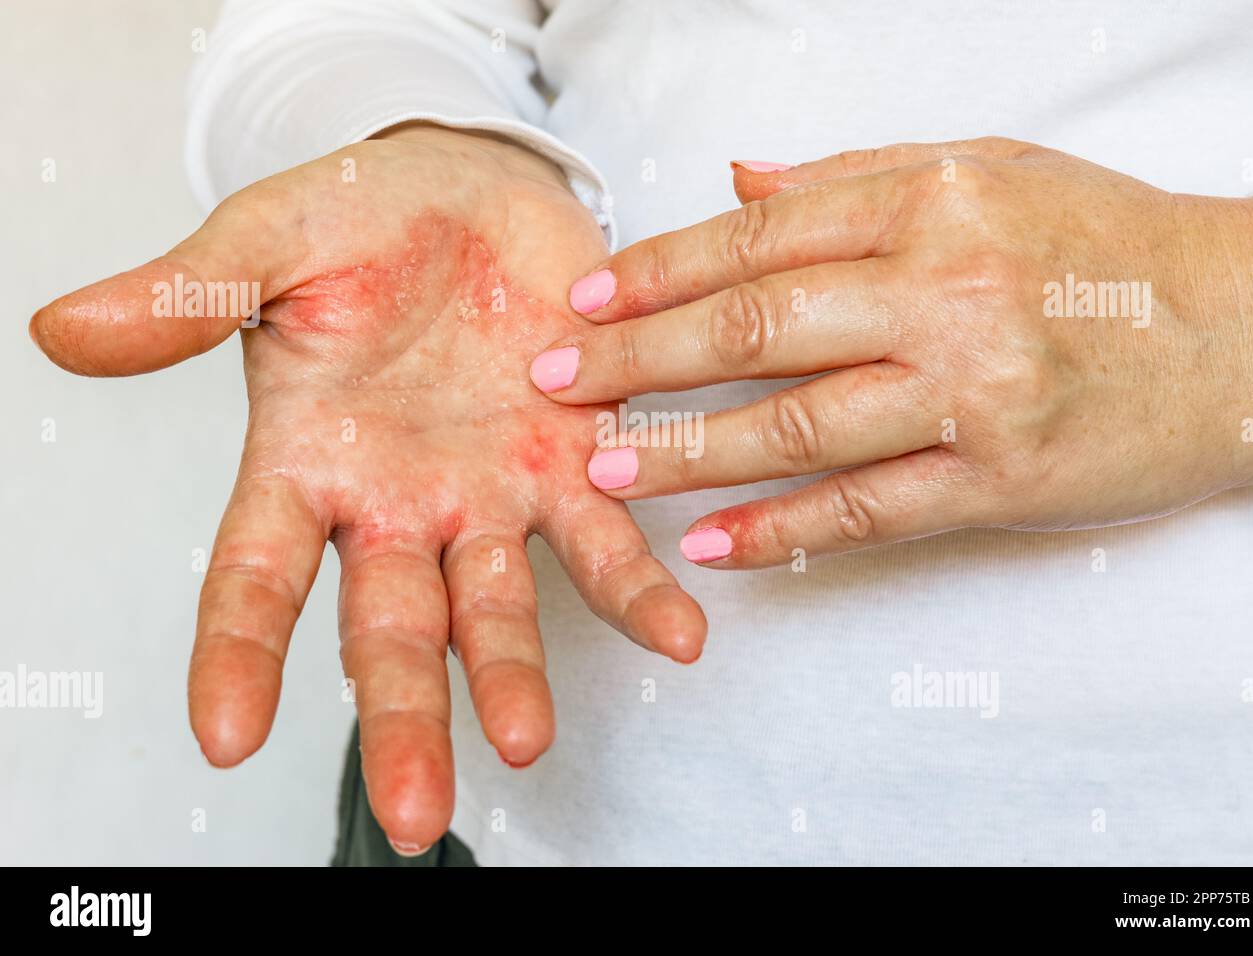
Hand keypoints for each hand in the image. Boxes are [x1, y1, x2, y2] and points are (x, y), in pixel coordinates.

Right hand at [29, 124, 705, 852]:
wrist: (476, 190)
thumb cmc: (362, 220)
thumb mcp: (270, 242)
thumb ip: (191, 293)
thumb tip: (66, 330)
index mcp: (309, 460)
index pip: (257, 575)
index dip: (239, 653)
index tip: (227, 735)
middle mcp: (398, 503)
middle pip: (390, 628)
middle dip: (402, 715)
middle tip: (416, 812)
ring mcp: (490, 494)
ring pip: (498, 606)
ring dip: (515, 674)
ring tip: (531, 739)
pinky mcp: (573, 463)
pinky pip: (608, 540)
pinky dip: (639, 588)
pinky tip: (679, 634)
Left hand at [529, 138, 1252, 567]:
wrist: (1251, 328)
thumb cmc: (1112, 244)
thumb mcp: (989, 169)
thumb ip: (854, 175)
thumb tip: (738, 178)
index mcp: (930, 201)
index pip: (756, 239)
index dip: (655, 274)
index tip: (583, 302)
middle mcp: (944, 289)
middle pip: (754, 331)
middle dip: (637, 362)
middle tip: (555, 388)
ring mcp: (971, 390)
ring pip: (796, 426)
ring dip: (687, 451)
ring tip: (606, 470)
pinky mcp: (1000, 478)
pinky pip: (867, 509)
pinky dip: (781, 529)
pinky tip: (712, 543)